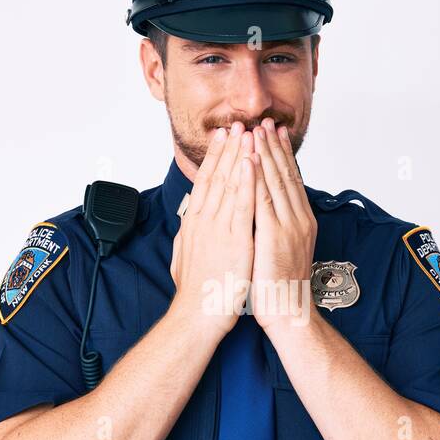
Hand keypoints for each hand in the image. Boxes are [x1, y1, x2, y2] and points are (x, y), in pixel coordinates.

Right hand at [168, 121, 256, 342]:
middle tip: (236, 124)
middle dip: (228, 149)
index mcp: (195, 224)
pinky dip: (248, 181)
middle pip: (218, 176)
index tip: (222, 138)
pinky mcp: (235, 239)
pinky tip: (253, 162)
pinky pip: (243, 204)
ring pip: (231, 184)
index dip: (215, 158)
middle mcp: (205, 221)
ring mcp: (219, 229)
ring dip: (240, 156)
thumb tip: (190, 222)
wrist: (199, 315)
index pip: (206, 183)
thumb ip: (191, 235)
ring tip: (248, 133)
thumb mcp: (187, 256)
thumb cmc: (197, 292)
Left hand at [250, 117, 317, 333]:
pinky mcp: (273, 235)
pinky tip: (250, 160)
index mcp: (300, 222)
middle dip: (274, 147)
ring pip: (275, 182)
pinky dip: (257, 177)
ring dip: (265, 154)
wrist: (288, 311)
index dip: (281, 156)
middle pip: (285, 175)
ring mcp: (287, 226)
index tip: (273, 134)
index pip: (290, 181)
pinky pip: (263, 200)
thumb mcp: (283, 250)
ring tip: (256, 130)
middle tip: (266, 122)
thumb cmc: (280, 287)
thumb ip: (278, 228)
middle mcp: (298, 219)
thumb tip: (269, 214)